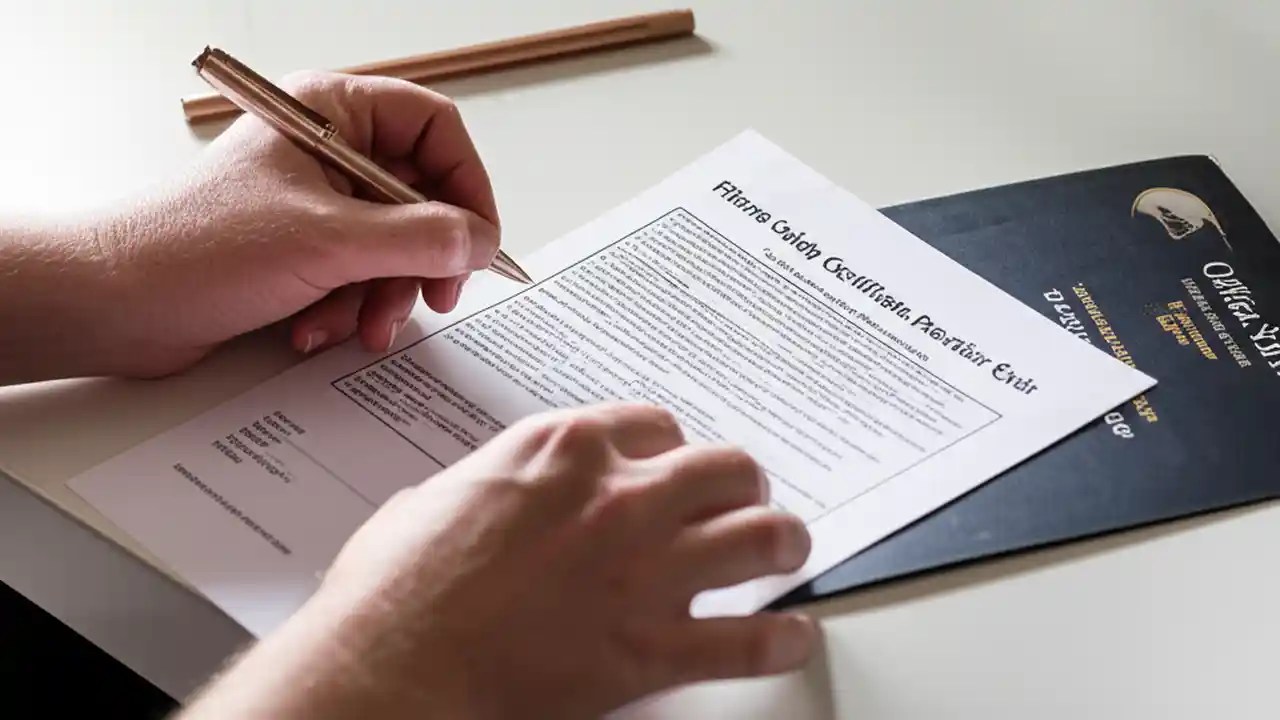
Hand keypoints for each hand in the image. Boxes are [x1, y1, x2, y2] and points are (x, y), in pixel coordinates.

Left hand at [59, 72, 497, 378]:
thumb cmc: (198, 248)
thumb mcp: (329, 241)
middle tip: (433, 298)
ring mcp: (315, 202)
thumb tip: (480, 241)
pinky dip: (348, 308)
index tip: (480, 242)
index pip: (434, 130)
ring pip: (394, 246)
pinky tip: (317, 330)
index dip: (468, 186)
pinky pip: (358, 276)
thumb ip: (419, 239)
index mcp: (331, 114)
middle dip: (423, 259)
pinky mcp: (301, 251)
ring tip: (360, 328)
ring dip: (383, 296)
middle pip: (421, 197)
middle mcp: (328, 152)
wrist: (117, 303)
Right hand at [180, 404, 817, 719]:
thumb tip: (488, 496)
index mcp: (562, 452)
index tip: (677, 463)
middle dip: (741, 484)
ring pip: (761, 536)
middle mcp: (618, 498)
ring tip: (785, 550)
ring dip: (782, 543)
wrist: (391, 666)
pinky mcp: (650, 649)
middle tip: (742, 500)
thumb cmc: (395, 590)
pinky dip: (780, 639)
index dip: (675, 447)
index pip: (657, 425)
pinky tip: (789, 636)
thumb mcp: (433, 499)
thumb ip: (487, 484)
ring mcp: (644, 571)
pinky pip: (749, 641)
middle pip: (726, 468)